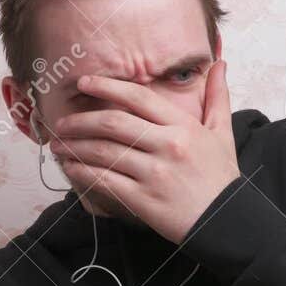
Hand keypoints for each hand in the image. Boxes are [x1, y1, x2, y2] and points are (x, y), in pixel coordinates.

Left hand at [49, 59, 239, 242]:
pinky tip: (71, 167)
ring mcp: (154, 173)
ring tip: (59, 145)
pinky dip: (83, 172)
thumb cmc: (221, 177)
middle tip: (63, 123)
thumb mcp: (223, 134)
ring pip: (104, 151)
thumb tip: (220, 64)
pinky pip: (105, 180)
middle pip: (113, 123)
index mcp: (183, 126)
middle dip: (81, 120)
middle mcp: (167, 146)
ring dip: (75, 146)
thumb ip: (217, 98)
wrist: (226, 221)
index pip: (138, 97)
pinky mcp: (143, 199)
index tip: (84, 82)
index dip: (107, 86)